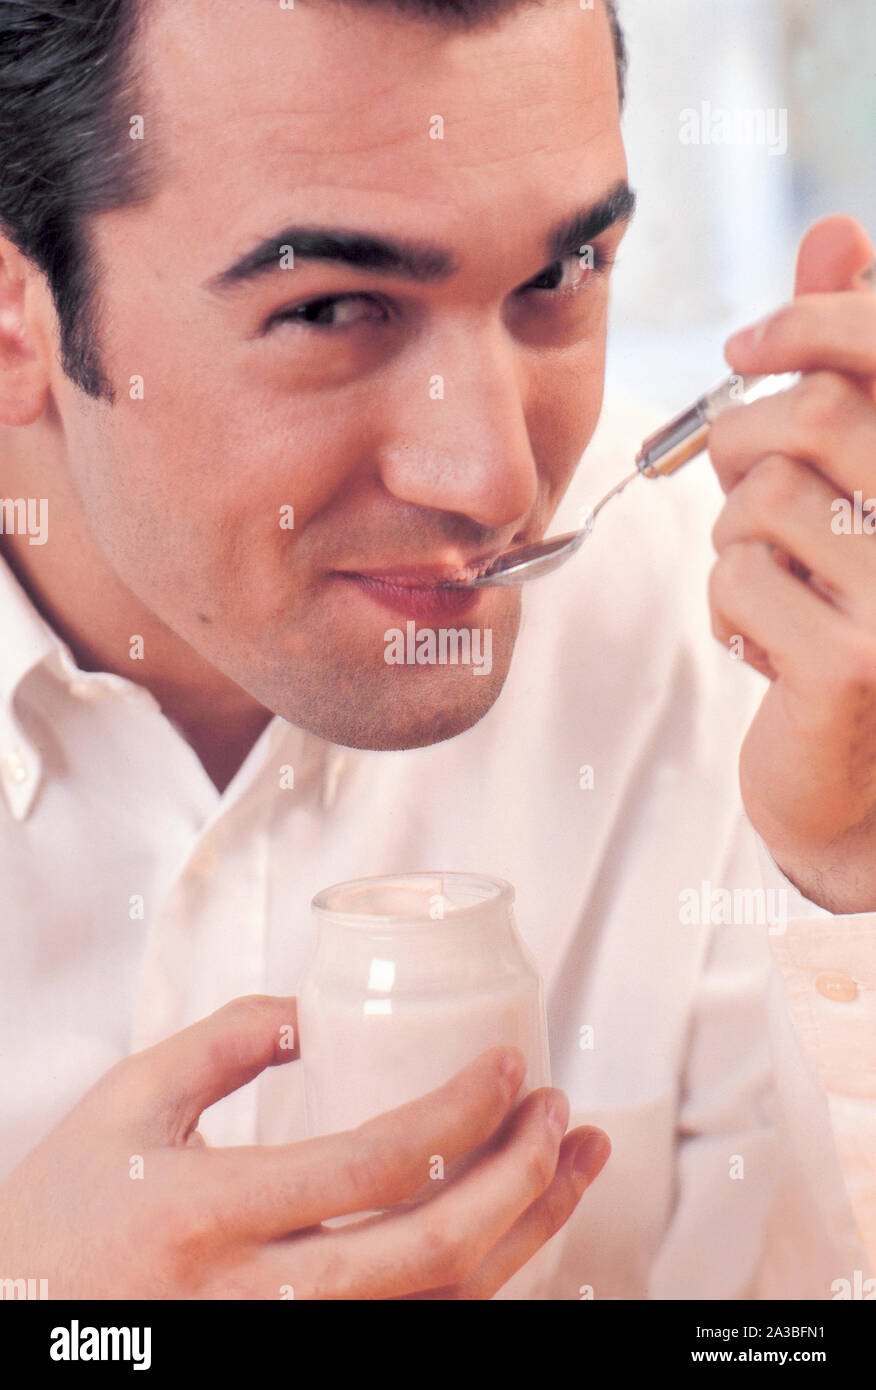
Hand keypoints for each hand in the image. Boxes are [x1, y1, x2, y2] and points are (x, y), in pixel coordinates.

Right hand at [0, 995, 608, 1298]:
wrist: (14, 1323)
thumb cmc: (64, 1215)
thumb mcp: (125, 1104)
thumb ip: (221, 1041)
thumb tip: (315, 1011)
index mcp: (208, 1216)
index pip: (372, 1163)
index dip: (461, 1110)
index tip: (509, 1065)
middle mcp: (255, 1302)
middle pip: (429, 1254)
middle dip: (520, 1179)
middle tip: (562, 1114)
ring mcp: (281, 1350)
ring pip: (439, 1311)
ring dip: (528, 1236)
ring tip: (575, 1164)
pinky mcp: (294, 1365)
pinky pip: (417, 1337)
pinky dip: (482, 1285)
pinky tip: (516, 1233)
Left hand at [708, 214, 875, 911]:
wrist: (859, 770)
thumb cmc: (848, 601)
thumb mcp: (848, 480)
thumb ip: (846, 366)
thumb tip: (834, 232)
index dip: (812, 320)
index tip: (744, 345)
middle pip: (808, 418)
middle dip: (742, 446)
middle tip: (741, 491)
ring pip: (760, 503)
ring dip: (736, 540)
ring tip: (772, 582)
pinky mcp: (856, 665)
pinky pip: (739, 584)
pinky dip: (728, 610)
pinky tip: (768, 645)